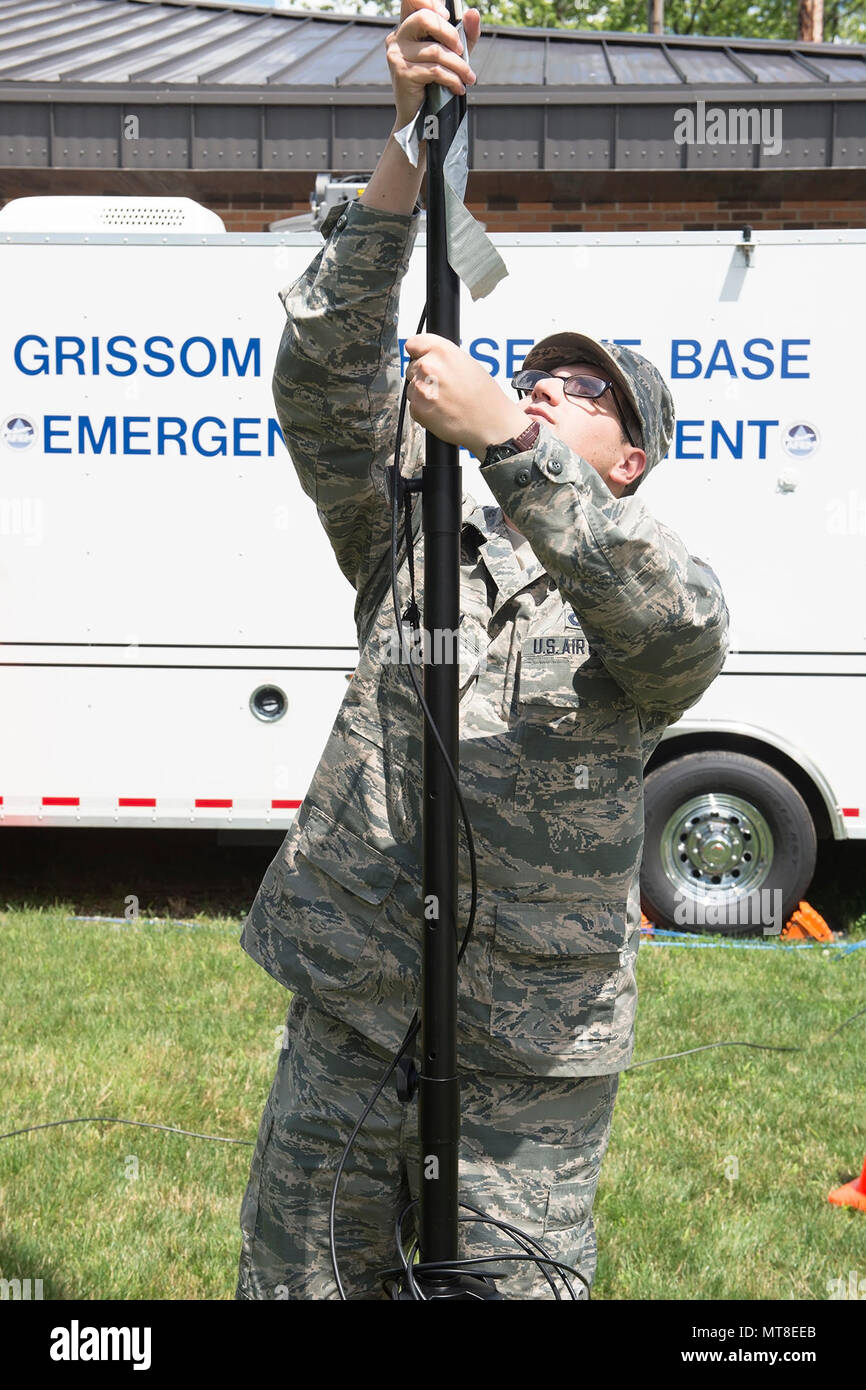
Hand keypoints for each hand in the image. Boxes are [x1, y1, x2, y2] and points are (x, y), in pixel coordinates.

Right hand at [385, 0, 480, 130]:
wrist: (421, 118)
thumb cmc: (435, 84)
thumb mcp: (453, 54)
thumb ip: (464, 34)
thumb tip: (473, 12)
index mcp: (407, 27)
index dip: (430, 1)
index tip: (448, 15)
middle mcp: (397, 37)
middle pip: (423, 18)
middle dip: (450, 33)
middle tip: (463, 51)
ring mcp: (396, 55)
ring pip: (435, 51)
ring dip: (459, 66)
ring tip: (468, 78)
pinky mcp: (402, 73)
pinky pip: (434, 71)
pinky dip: (452, 79)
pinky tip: (459, 88)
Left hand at [405, 333, 529, 457]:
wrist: (490, 424)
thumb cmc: (485, 397)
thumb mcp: (468, 363)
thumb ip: (444, 357)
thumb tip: (429, 357)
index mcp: (442, 351)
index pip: (413, 343)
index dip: (418, 352)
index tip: (421, 357)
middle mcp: (429, 367)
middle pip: (412, 367)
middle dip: (423, 376)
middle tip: (442, 386)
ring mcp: (421, 389)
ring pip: (411, 387)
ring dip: (422, 393)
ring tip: (445, 400)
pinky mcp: (417, 409)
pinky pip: (413, 405)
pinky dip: (423, 409)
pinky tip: (441, 411)